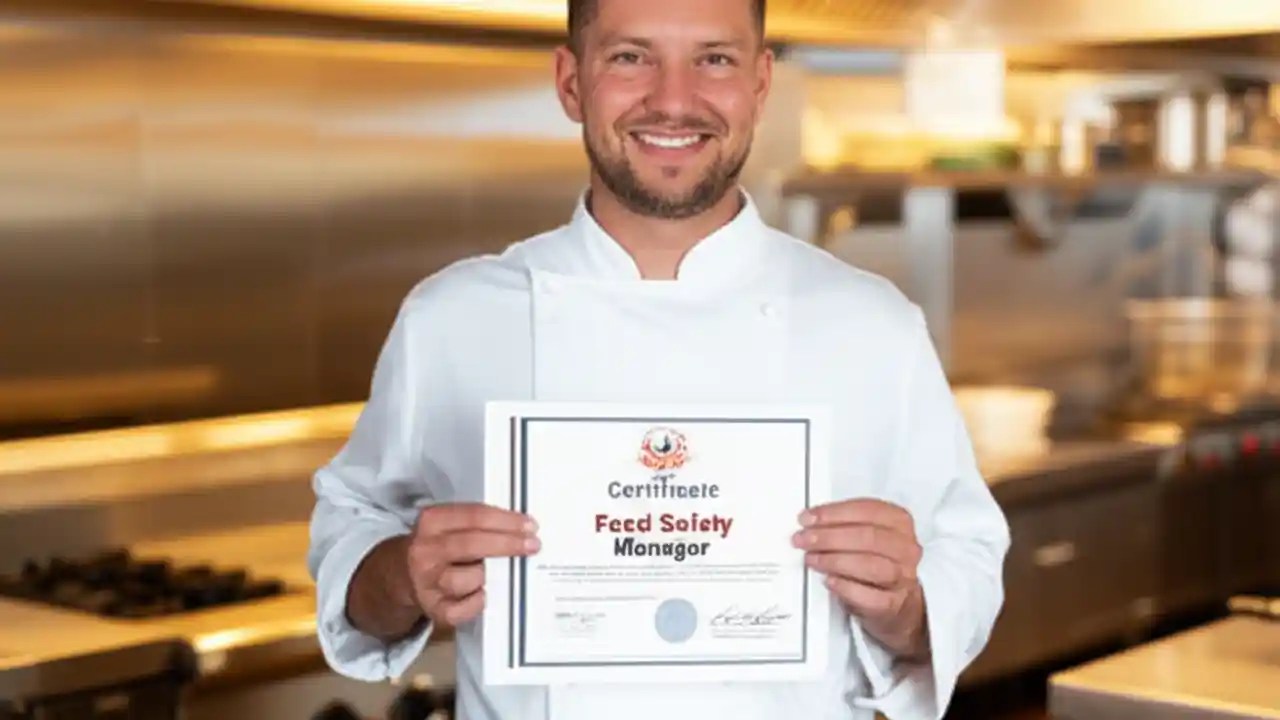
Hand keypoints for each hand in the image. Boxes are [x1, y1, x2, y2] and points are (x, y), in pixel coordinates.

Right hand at [406, 503, 539, 627]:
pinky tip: (486, 595)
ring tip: (499, 572)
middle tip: (533, 545)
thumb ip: (478, 523)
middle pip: (470, 544)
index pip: (473, 516)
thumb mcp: (450, 524)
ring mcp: (427, 582)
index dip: (505, 520)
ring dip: (488, 575)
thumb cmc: (441, 545)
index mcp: (432, 521)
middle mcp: (425, 550)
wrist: (404, 573)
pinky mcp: (432, 608)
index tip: (531, 525)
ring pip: (466, 579)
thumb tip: (522, 528)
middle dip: (506, 544)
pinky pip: (462, 609)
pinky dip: (477, 603)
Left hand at [793, 499, 928, 659]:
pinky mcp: (892, 604)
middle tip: (803, 539)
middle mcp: (905, 548)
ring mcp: (902, 577)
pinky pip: (869, 596)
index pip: (867, 510)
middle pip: (868, 537)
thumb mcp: (865, 534)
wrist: (896, 602)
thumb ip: (842, 523)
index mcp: (899, 522)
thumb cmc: (875, 560)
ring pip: (870, 565)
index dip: (834, 513)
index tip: (807, 518)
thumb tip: (809, 522)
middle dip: (830, 537)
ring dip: (834, 560)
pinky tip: (828, 580)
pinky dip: (845, 587)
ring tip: (811, 559)